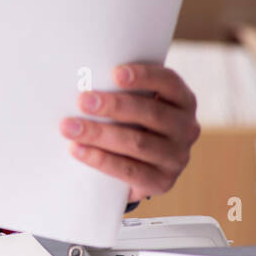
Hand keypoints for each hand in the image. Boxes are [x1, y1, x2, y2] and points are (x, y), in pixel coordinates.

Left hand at [59, 63, 200, 202]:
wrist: (136, 172)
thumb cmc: (129, 126)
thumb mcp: (132, 107)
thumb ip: (118, 92)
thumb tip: (79, 79)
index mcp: (181, 101)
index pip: (169, 82)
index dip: (144, 76)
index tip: (115, 73)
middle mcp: (186, 128)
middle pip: (151, 113)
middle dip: (114, 106)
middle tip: (82, 101)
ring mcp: (177, 157)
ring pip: (137, 143)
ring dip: (99, 133)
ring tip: (69, 127)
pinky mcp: (162, 182)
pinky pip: (129, 170)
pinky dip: (101, 159)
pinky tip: (78, 150)